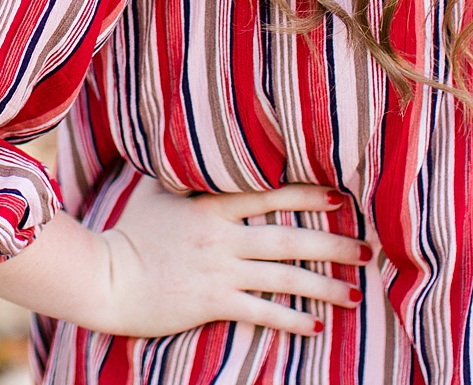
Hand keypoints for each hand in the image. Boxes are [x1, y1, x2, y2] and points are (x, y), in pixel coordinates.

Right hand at [89, 175, 369, 338]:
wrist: (105, 279)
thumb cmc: (130, 234)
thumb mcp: (156, 194)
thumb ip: (182, 176)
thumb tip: (190, 147)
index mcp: (210, 207)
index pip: (268, 194)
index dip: (306, 195)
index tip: (340, 197)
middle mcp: (221, 238)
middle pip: (288, 239)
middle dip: (332, 244)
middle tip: (367, 249)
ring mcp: (218, 272)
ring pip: (283, 278)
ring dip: (323, 285)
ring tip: (354, 292)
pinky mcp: (211, 303)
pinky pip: (262, 311)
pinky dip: (292, 319)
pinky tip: (317, 325)